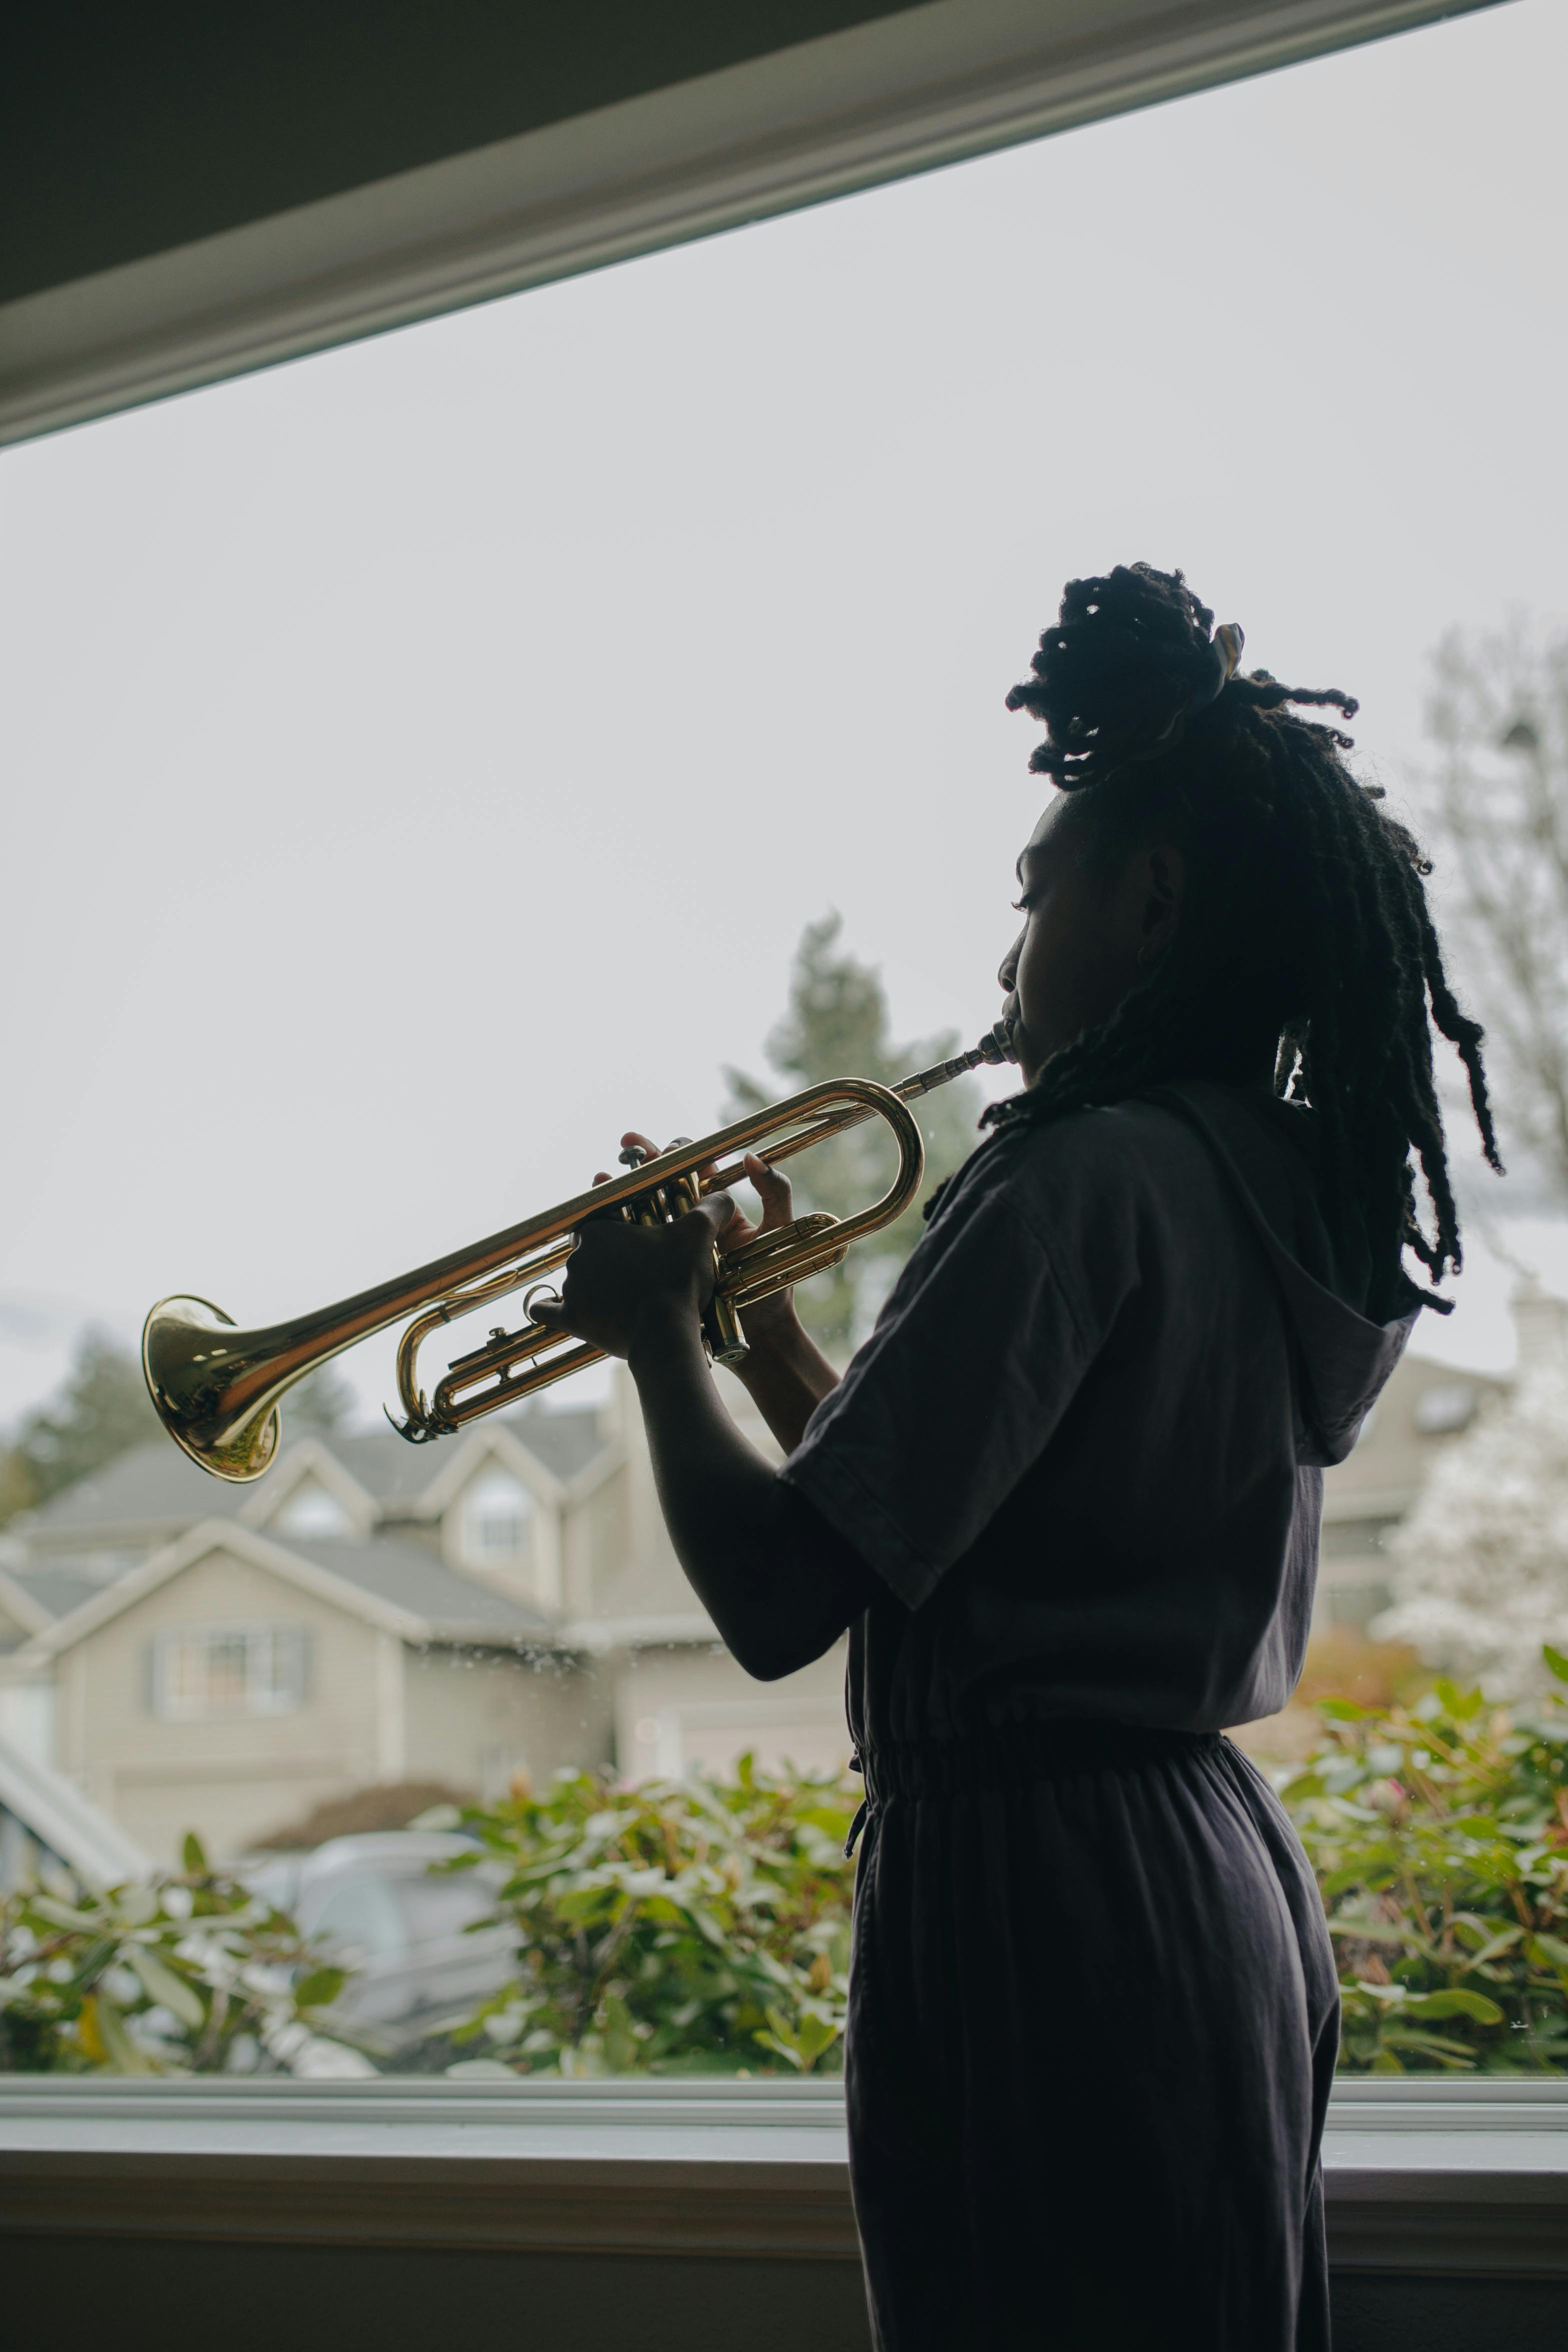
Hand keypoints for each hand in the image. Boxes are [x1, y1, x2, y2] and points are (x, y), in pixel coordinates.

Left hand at [531, 1186, 730, 1364]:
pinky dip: (548, 1308)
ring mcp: (570, 1288)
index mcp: (599, 1229)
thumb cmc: (678, 1280)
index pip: (601, 1224)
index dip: (619, 1234)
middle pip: (589, 1252)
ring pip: (576, 1280)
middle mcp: (577, 1255)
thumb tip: (724, 1195)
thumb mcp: (699, 1234)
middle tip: (635, 1273)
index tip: (637, 1245)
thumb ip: (712, 1208)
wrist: (664, 1334)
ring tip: (620, 1296)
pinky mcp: (569, 1319)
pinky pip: (546, 1311)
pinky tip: (549, 1307)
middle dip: (607, 1260)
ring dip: (590, 1285)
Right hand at [598, 1133, 804, 1348]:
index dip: (675, 1152)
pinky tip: (596, 1219)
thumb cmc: (772, 1285)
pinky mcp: (656, 1272)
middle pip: (659, 1184)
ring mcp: (671, 1249)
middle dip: (640, 1163)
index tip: (663, 1146)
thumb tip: (750, 1157)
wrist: (757, 1334)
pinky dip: (612, 1231)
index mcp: (716, 1210)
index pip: (691, 1170)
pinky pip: (631, 1247)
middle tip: (627, 1146)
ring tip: (602, 1178)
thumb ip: (774, 1192)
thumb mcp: (779, 1232)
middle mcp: (691, 1225)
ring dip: (619, 1191)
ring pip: (638, 1211)